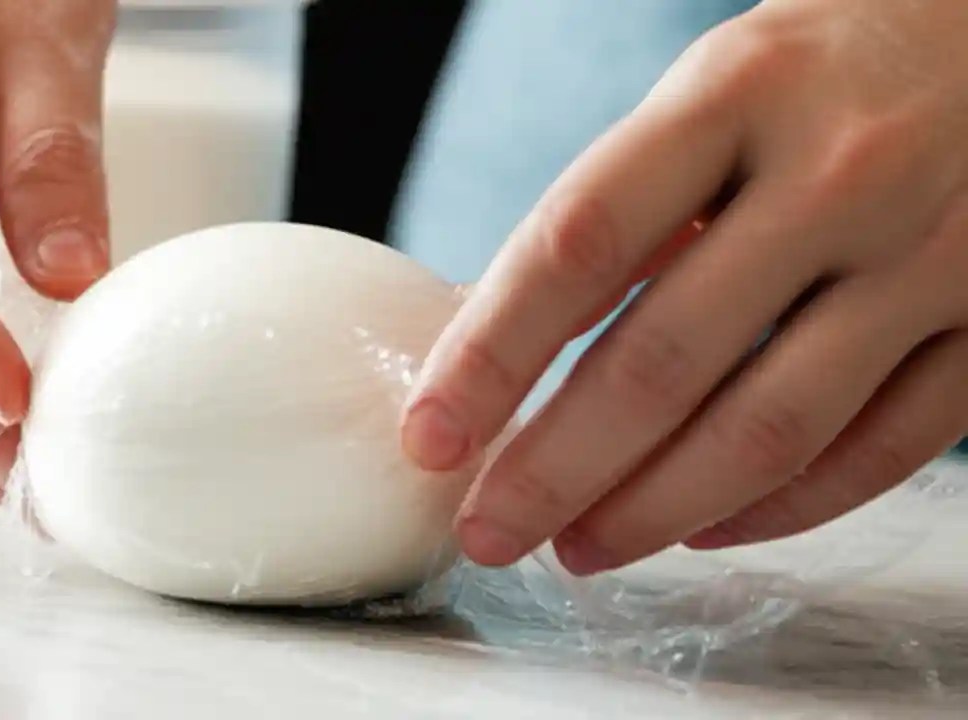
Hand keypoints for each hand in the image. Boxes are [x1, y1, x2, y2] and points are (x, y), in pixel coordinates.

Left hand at [403, 0, 967, 573]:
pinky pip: (880, 450)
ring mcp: (932, 253)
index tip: (431, 436)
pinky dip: (780, 509)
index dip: (493, 354)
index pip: (580, 243)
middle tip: (489, 528)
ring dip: (654, 510)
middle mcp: (838, 173)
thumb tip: (496, 343)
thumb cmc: (823, 73)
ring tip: (578, 547)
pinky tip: (701, 526)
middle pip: (666, 361)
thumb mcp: (711, 96)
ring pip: (771, 427)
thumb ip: (620, 211)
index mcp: (735, 94)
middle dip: (556, 469)